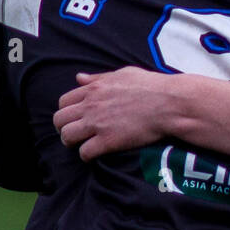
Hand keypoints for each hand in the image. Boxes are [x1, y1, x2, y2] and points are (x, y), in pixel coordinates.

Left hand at [54, 68, 173, 160]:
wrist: (169, 103)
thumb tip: (78, 77)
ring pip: (67, 137)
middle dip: (64, 128)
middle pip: (60, 120)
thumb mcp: (123, 74)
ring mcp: (98, 124)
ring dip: (72, 143)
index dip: (67, 112)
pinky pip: (84, 152)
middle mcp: (91, 105)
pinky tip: (95, 155)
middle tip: (75, 134)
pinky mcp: (108, 141)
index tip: (75, 118)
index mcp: (94, 89)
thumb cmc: (151, 86)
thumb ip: (98, 77)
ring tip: (82, 145)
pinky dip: (86, 156)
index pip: (64, 102)